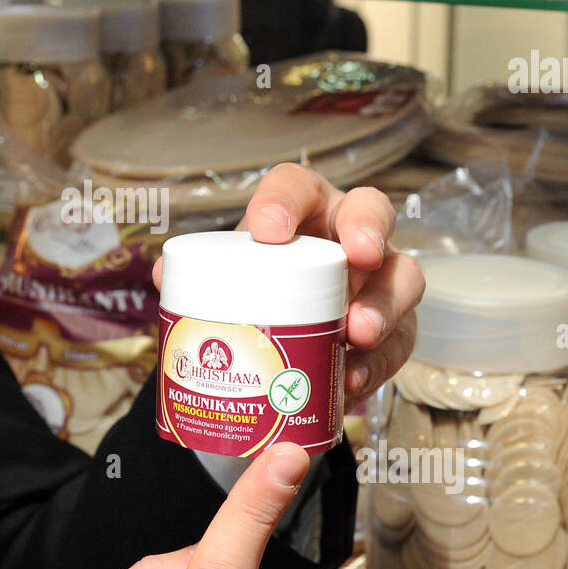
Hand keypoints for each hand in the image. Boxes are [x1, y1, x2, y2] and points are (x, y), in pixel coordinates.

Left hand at [152, 164, 423, 412]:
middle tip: (358, 257)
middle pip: (373, 211)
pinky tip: (352, 382)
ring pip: (404, 276)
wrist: (284, 338)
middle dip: (369, 229)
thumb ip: (197, 276)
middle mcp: (347, 232)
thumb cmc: (259, 291)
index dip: (285, 200)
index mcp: (302, 209)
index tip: (268, 232)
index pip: (297, 186)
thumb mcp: (230, 280)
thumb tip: (163, 277)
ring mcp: (379, 278)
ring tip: (358, 334)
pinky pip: (401, 340)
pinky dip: (378, 363)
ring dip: (384, 304)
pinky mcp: (395, 326)